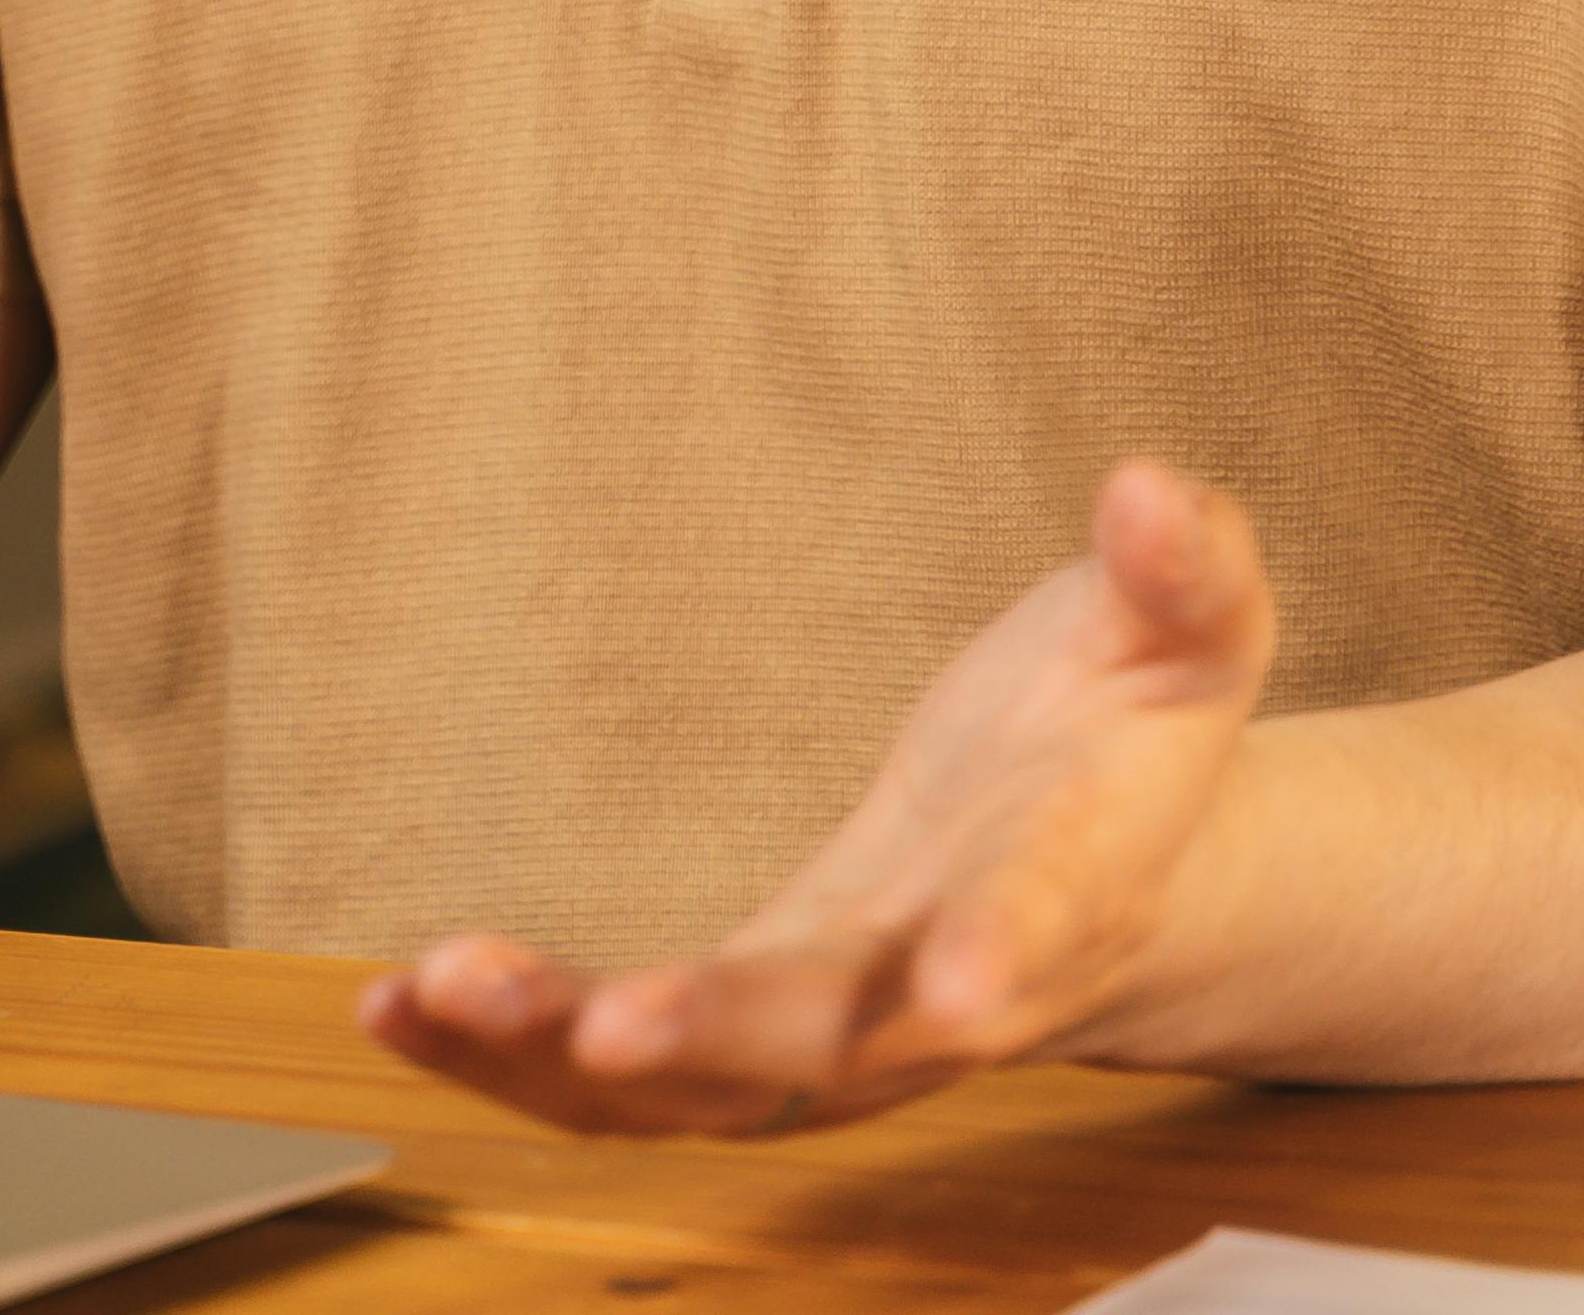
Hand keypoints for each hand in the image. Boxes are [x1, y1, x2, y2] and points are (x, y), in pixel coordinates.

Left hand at [354, 460, 1275, 1135]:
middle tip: (611, 1022)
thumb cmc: (1130, 728)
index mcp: (1067, 887)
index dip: (1000, 952)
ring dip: (560, 1061)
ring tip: (434, 992)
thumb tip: (1149, 489)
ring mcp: (832, 1041)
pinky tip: (395, 1006)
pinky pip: (616, 1081)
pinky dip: (506, 1058)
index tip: (960, 985)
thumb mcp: (1189, 630)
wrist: (1102, 869)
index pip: (1036, 928)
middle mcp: (939, 999)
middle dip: (722, 1040)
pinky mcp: (742, 1044)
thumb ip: (1184, 569)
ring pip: (695, 1093)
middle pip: (834, 1047)